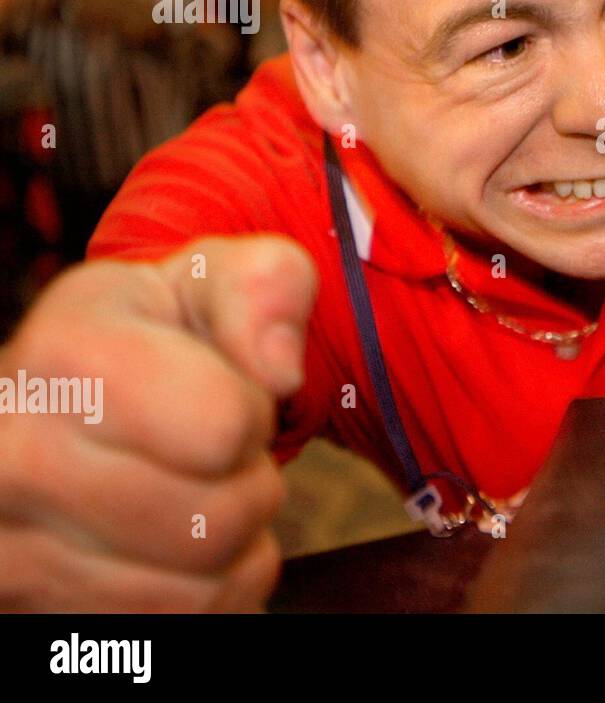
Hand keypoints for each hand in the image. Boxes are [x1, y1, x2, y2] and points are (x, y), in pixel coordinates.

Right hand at [0, 237, 316, 611]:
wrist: (83, 401)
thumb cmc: (165, 334)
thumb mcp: (219, 276)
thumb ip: (267, 289)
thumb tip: (278, 371)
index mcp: (62, 356)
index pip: (222, 427)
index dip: (251, 412)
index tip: (220, 391)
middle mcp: (8, 456)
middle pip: (215, 521)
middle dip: (252, 483)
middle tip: (220, 454)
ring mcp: (8, 550)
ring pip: (201, 589)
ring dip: (236, 544)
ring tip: (198, 493)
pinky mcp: (36, 613)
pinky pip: (183, 629)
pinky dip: (212, 594)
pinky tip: (181, 547)